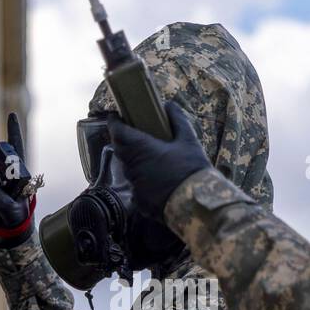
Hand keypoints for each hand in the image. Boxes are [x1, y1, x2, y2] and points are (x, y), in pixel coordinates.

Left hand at [106, 100, 210, 220]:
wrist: (196, 203)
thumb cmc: (192, 169)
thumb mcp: (189, 140)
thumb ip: (178, 119)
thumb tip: (169, 105)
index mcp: (140, 149)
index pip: (117, 132)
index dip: (114, 123)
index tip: (115, 117)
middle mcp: (133, 167)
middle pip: (120, 150)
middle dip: (123, 141)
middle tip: (133, 134)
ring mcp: (135, 186)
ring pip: (128, 170)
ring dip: (134, 162)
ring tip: (149, 157)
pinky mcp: (140, 202)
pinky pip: (136, 189)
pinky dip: (142, 182)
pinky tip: (156, 181)